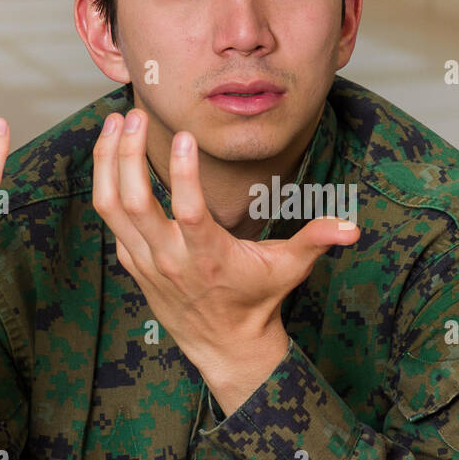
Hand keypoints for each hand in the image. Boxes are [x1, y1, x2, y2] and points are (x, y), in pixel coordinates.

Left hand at [91, 106, 358, 375]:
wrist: (225, 345)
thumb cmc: (258, 300)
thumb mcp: (290, 269)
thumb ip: (316, 240)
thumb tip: (353, 227)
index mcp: (209, 257)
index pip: (188, 213)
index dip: (183, 172)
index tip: (185, 135)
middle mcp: (170, 259)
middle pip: (134, 203)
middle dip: (128, 154)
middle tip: (136, 114)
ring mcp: (146, 261)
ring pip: (111, 207)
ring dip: (109, 161)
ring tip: (115, 122)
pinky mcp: (132, 261)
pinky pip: (110, 217)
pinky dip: (105, 180)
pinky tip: (112, 150)